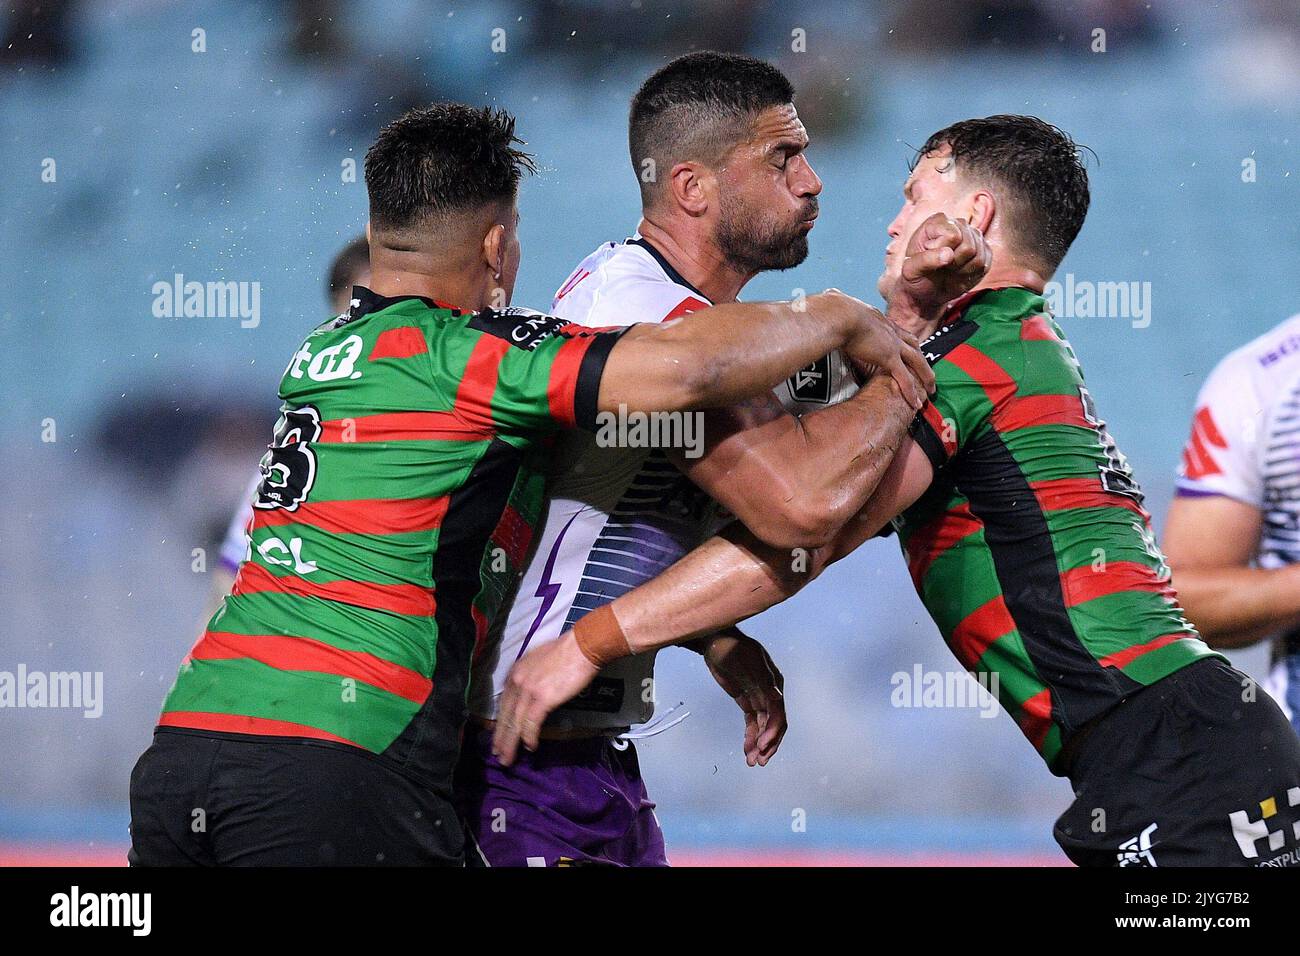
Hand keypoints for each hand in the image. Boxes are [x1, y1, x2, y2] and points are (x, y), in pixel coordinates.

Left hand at [492, 632, 598, 765]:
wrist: (582, 646)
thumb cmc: (566, 651)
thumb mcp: (538, 660)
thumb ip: (529, 676)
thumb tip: (530, 693)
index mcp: (515, 672)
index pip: (503, 703)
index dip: (499, 722)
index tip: (497, 735)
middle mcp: (517, 681)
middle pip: (505, 715)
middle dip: (501, 737)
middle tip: (497, 754)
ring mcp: (528, 691)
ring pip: (514, 723)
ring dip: (510, 744)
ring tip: (508, 759)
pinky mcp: (542, 699)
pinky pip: (531, 724)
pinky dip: (529, 737)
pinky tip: (530, 747)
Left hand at [699, 630, 786, 766]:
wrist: (716, 641)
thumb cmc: (733, 648)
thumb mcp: (750, 663)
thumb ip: (764, 681)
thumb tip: (777, 699)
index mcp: (774, 685)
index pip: (778, 714)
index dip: (773, 732)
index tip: (763, 746)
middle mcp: (770, 694)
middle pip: (773, 724)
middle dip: (768, 744)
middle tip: (760, 761)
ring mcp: (758, 698)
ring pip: (762, 727)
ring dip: (758, 745)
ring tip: (752, 762)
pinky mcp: (747, 701)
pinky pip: (752, 723)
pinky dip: (750, 737)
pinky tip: (747, 750)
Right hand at [812, 290, 932, 407]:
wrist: (841, 315)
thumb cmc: (836, 311)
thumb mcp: (841, 309)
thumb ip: (840, 311)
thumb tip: (828, 303)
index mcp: (880, 321)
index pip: (899, 332)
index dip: (907, 341)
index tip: (911, 348)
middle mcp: (891, 332)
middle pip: (914, 346)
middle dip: (923, 359)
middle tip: (929, 372)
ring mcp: (893, 345)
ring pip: (917, 362)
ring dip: (926, 377)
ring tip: (931, 390)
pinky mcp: (889, 358)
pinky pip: (904, 378)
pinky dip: (911, 392)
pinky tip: (916, 403)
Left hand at [892, 213, 991, 324]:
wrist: (926, 290)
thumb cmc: (916, 276)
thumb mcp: (911, 270)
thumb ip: (925, 260)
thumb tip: (948, 254)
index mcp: (937, 222)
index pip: (953, 236)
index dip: (942, 252)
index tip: (929, 258)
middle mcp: (958, 224)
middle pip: (968, 246)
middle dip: (954, 264)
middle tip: (941, 267)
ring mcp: (973, 236)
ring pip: (978, 257)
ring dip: (962, 271)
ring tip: (949, 270)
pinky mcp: (984, 250)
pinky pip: (985, 265)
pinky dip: (971, 275)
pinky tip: (959, 273)